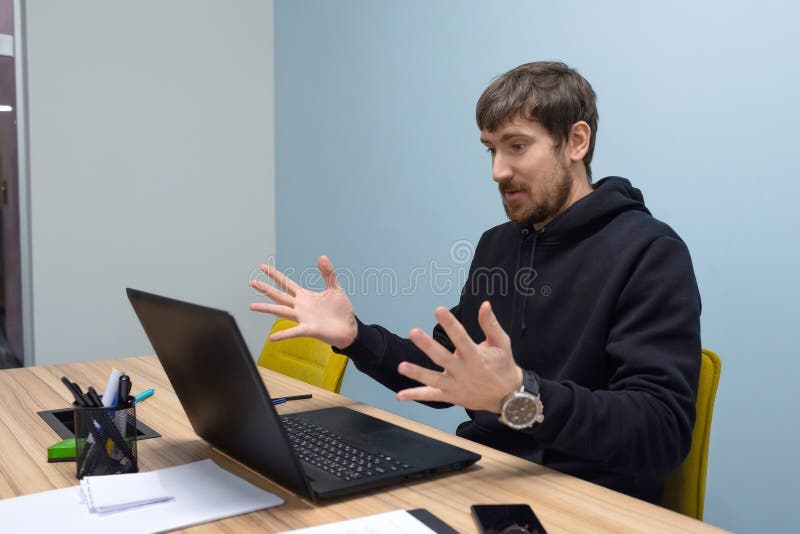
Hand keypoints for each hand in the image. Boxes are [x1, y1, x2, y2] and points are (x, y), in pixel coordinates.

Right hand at [249, 256, 357, 348]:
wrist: (349, 328)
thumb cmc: (340, 309)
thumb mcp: (335, 288)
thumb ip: (328, 273)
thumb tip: (322, 257)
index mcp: (305, 296)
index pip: (286, 283)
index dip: (275, 275)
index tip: (262, 267)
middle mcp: (300, 307)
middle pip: (279, 296)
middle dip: (266, 289)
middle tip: (252, 282)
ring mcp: (303, 318)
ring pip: (281, 311)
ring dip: (267, 308)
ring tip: (252, 306)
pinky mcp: (309, 329)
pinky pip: (294, 332)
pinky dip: (283, 334)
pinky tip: (272, 338)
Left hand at [397, 301, 522, 412]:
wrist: (508, 397)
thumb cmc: (503, 365)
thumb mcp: (502, 344)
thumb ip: (491, 325)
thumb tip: (484, 304)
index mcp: (476, 356)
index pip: (461, 338)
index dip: (450, 323)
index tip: (438, 310)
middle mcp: (464, 371)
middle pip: (443, 358)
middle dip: (427, 345)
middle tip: (413, 332)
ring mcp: (456, 386)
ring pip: (434, 380)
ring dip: (418, 373)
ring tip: (401, 367)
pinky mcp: (451, 396)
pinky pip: (432, 396)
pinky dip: (416, 395)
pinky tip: (401, 396)